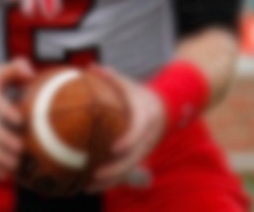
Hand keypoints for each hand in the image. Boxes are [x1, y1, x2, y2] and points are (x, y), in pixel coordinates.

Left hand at [84, 67, 164, 192]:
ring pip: (129, 169)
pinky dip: (110, 180)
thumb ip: (111, 77)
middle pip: (134, 157)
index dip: (129, 140)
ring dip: (111, 180)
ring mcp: (145, 149)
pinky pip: (125, 171)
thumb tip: (90, 67)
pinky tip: (90, 186)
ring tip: (88, 186)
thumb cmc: (140, 94)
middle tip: (95, 174)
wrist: (165, 108)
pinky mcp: (139, 157)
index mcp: (146, 116)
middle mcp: (147, 136)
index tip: (115, 148)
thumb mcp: (129, 84)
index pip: (139, 130)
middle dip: (116, 169)